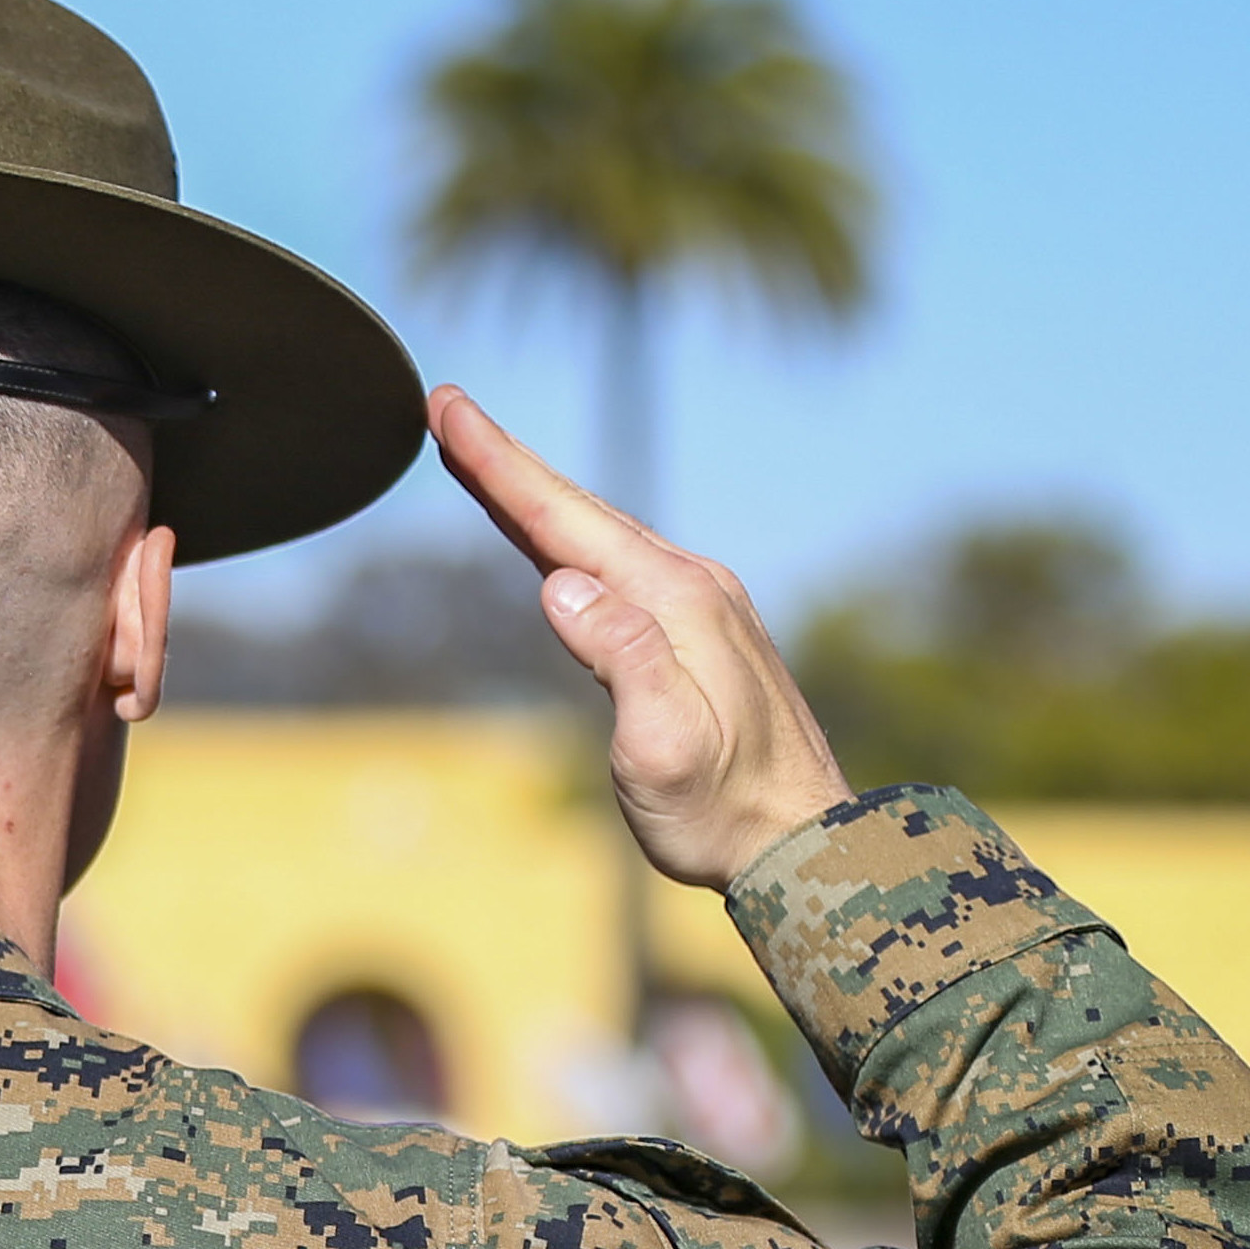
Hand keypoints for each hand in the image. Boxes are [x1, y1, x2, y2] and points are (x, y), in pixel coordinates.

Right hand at [430, 386, 853, 888]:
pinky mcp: (699, 632)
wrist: (801, 840)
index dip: (501, 465)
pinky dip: (572, 536)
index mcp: (676, 602)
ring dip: (538, 493)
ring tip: (484, 458)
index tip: (448, 408)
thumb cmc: (720, 809)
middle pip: (580, 511)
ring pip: (600, 532)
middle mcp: (693, 585)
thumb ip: (622, 657)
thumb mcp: (662, 746)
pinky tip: (554, 538)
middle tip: (448, 409)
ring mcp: (701, 605)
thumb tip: (562, 585)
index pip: (567, 521)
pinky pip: (620, 562)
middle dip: (510, 461)